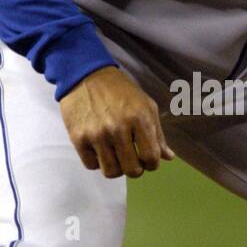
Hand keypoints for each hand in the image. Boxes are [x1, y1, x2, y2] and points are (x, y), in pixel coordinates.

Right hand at [59, 66, 174, 178]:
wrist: (85, 74)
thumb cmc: (120, 90)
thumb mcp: (145, 105)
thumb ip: (157, 133)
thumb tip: (168, 157)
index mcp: (139, 118)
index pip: (151, 157)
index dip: (152, 164)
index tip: (147, 160)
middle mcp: (118, 128)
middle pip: (131, 170)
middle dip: (135, 169)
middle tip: (132, 161)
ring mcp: (96, 134)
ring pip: (111, 172)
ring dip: (117, 168)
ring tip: (116, 157)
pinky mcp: (78, 138)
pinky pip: (91, 165)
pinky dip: (97, 162)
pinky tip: (101, 149)